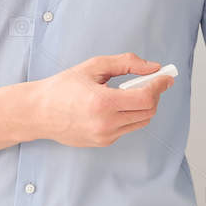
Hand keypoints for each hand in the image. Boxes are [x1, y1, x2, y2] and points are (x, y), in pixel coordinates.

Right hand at [28, 52, 174, 147]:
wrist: (39, 112)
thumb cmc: (63, 87)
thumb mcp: (94, 66)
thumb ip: (126, 63)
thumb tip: (153, 67)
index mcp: (103, 103)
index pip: (146, 97)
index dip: (160, 85)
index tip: (165, 76)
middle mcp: (106, 124)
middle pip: (149, 111)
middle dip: (154, 94)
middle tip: (150, 81)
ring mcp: (105, 136)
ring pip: (141, 121)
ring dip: (144, 106)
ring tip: (131, 92)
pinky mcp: (103, 142)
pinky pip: (127, 128)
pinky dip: (130, 115)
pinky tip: (116, 105)